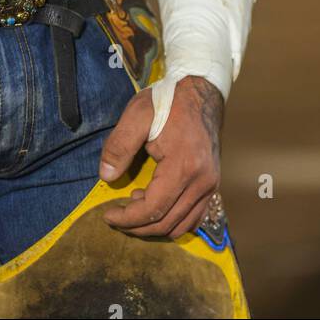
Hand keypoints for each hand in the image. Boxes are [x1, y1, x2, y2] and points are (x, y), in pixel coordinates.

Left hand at [97, 75, 223, 239]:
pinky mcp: (213, 184)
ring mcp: (211, 185)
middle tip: (117, 216)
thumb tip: (106, 176)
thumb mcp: (138, 115)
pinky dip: (173, 220)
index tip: (108, 215)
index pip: (153, 209)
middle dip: (137, 226)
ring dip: (155, 225)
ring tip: (135, 206)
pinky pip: (195, 217)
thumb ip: (120, 145)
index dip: (127, 218)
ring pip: (182, 225)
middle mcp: (202, 182)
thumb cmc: (168, 101)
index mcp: (184, 166)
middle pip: (167, 223)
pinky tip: (156, 203)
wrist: (201, 92)